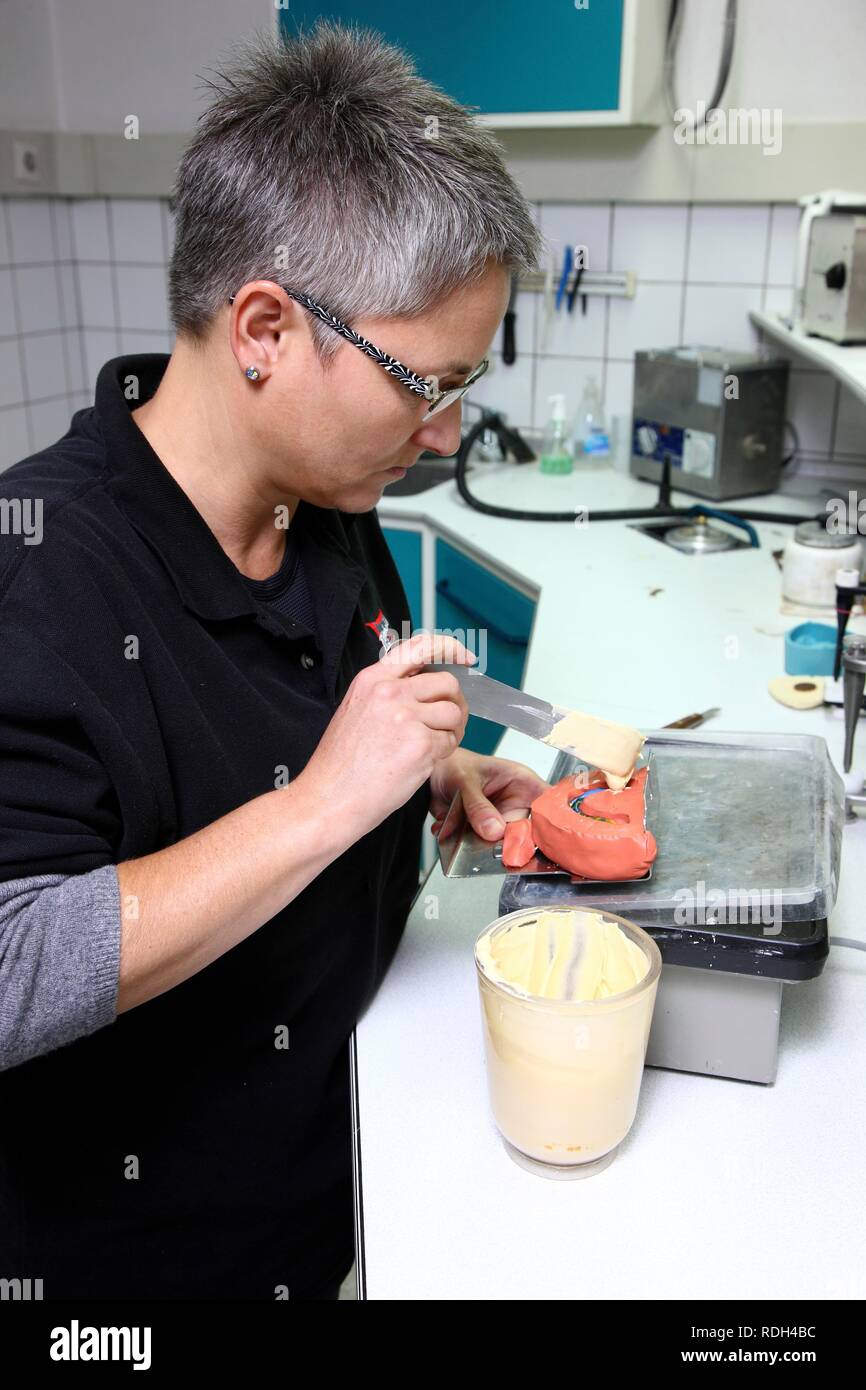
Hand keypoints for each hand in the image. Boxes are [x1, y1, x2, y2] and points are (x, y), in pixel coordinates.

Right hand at [296, 632, 473, 839]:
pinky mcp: (420, 744)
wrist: (329, 798)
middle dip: (455, 703)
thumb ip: (389, 692)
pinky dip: (443, 753)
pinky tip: (422, 761)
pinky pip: (450, 741)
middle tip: (448, 721)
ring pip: (454, 713)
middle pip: (447, 684)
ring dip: (452, 730)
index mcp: (372, 680)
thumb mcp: (357, 710)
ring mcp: (406, 717)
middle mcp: (389, 693)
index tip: (464, 658)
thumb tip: (426, 685)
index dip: (449, 649)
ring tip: (432, 745)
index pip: (420, 647)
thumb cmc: (341, 764)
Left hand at [429, 747, 548, 841]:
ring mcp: (502, 821)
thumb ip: (478, 804)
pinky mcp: (486, 834)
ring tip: (463, 833)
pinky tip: (451, 832)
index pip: (548, 804)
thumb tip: (494, 829)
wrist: (432, 776)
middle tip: (494, 844)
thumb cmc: (455, 765)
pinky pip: (483, 850)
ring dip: (484, 846)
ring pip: (505, 845)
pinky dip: (466, 848)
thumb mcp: (465, 780)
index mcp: (522, 782)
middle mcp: (516, 804)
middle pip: (529, 832)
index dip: (550, 822)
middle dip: (513, 843)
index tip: (540, 838)